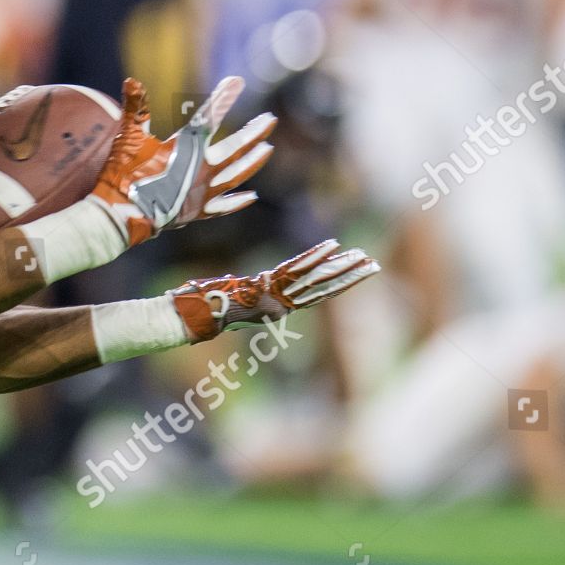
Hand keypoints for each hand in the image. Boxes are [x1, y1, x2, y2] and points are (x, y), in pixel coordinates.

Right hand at [90, 77, 274, 245]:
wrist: (122, 214)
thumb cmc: (124, 173)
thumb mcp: (129, 137)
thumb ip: (136, 108)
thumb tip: (132, 81)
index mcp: (186, 147)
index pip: (209, 116)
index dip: (223, 98)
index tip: (238, 82)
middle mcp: (202, 169)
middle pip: (235, 148)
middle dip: (254, 133)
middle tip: (270, 120)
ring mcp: (202, 191)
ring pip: (236, 174)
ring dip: (253, 161)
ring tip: (268, 150)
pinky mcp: (197, 210)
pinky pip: (224, 206)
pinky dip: (238, 201)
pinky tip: (252, 196)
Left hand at [168, 239, 380, 341]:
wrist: (189, 318)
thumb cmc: (202, 309)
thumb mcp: (229, 299)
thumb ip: (242, 293)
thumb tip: (248, 284)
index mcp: (275, 307)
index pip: (313, 295)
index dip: (337, 285)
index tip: (356, 274)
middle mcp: (280, 304)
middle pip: (322, 289)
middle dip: (349, 277)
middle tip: (374, 265)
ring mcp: (276, 296)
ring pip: (316, 281)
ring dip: (342, 269)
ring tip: (365, 258)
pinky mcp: (267, 287)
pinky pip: (295, 270)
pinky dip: (315, 257)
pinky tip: (334, 246)